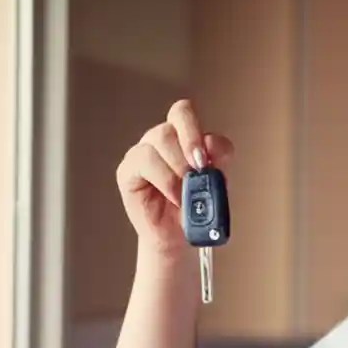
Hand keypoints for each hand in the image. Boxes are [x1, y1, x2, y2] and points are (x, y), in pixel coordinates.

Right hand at [115, 98, 234, 259]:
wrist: (180, 235)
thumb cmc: (197, 206)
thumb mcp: (217, 181)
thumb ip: (219, 160)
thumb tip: (211, 145)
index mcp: (183, 136)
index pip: (183, 112)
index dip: (194, 128)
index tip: (205, 155)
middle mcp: (162, 139)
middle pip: (173, 123)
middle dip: (191, 147)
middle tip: (199, 171)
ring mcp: (143, 152)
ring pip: (159, 139)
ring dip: (179, 167)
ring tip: (187, 191)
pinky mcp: (128, 169)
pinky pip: (144, 160)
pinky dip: (165, 179)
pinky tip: (174, 195)